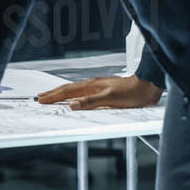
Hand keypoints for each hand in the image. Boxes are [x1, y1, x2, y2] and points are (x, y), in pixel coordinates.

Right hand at [36, 75, 162, 109]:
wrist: (148, 86)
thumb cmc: (132, 92)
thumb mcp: (111, 99)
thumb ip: (91, 101)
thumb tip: (72, 104)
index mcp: (91, 85)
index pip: (67, 91)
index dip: (54, 96)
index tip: (41, 99)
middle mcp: (93, 85)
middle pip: (68, 89)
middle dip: (53, 93)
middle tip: (40, 97)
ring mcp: (98, 87)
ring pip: (75, 90)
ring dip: (62, 93)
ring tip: (53, 96)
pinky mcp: (105, 91)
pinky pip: (83, 93)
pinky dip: (74, 95)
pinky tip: (75, 97)